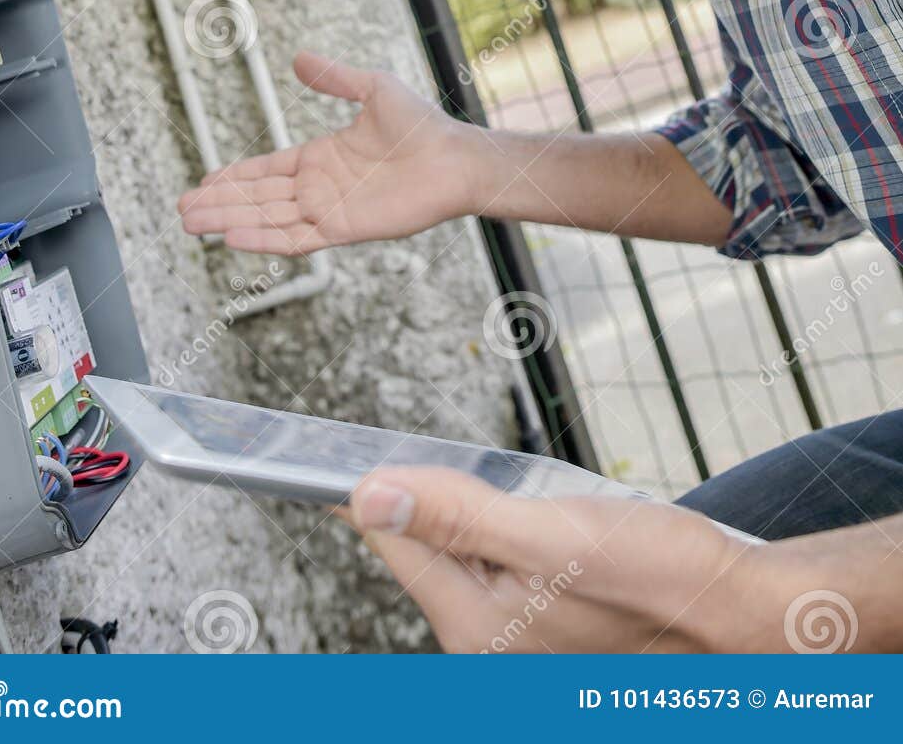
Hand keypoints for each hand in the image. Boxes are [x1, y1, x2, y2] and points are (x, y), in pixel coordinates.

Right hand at [177, 50, 484, 254]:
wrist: (453, 159)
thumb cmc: (421, 125)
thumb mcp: (373, 88)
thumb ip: (334, 77)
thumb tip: (296, 57)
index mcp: (321, 157)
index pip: (266, 170)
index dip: (235, 176)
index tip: (204, 180)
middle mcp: (319, 186)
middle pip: (257, 196)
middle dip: (218, 202)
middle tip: (181, 209)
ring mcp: (328, 210)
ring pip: (266, 218)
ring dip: (228, 220)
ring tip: (191, 224)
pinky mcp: (342, 229)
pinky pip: (294, 239)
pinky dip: (262, 239)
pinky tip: (232, 238)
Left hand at [342, 466, 832, 653]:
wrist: (740, 611)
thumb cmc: (660, 579)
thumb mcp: (550, 533)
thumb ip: (456, 514)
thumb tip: (370, 494)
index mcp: (472, 626)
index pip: (392, 539)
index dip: (372, 484)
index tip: (348, 447)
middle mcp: (485, 642)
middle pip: (425, 546)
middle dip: (435, 497)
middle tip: (445, 458)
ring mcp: (516, 637)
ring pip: (465, 551)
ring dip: (474, 512)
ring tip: (507, 490)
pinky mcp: (544, 622)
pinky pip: (501, 564)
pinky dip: (508, 532)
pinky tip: (544, 517)